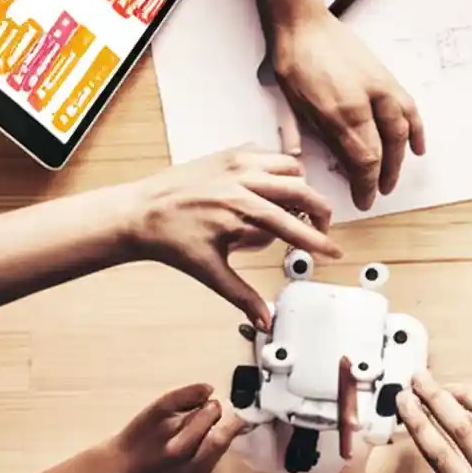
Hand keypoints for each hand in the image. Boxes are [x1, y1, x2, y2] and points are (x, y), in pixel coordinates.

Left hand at [99, 384, 247, 472]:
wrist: (113, 472)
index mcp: (191, 472)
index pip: (220, 442)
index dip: (233, 427)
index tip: (239, 422)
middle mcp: (179, 451)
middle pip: (211, 420)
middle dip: (217, 413)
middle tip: (216, 413)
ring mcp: (165, 431)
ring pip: (198, 408)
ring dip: (205, 405)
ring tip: (202, 408)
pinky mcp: (153, 415)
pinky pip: (180, 396)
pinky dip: (195, 391)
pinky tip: (203, 390)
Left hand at [129, 146, 342, 328]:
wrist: (139, 212)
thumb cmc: (170, 239)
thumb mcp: (210, 272)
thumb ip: (243, 295)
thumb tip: (264, 320)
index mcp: (238, 211)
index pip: (292, 227)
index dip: (317, 242)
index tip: (332, 251)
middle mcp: (240, 181)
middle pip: (300, 191)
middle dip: (318, 212)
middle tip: (321, 229)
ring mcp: (235, 163)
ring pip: (289, 167)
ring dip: (300, 187)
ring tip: (294, 209)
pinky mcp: (229, 153)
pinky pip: (268, 154)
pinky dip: (278, 169)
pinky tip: (270, 189)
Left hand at [272, 13, 425, 209]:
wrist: (304, 23)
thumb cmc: (294, 61)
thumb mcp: (293, 107)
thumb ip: (313, 139)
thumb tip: (323, 164)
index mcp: (340, 111)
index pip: (364, 160)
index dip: (366, 185)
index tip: (363, 200)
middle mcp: (366, 101)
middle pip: (384, 150)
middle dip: (382, 176)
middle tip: (376, 192)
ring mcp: (380, 88)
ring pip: (400, 131)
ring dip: (400, 158)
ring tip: (393, 176)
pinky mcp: (386, 77)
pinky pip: (408, 107)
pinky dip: (415, 130)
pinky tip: (417, 147)